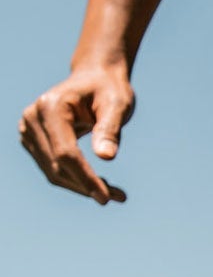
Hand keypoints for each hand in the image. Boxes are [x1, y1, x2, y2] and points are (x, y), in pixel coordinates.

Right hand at [18, 63, 133, 205]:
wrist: (94, 78)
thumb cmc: (108, 89)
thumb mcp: (117, 105)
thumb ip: (110, 129)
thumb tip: (106, 157)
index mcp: (51, 107)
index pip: (65, 153)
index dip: (85, 178)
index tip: (107, 198)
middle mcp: (32, 118)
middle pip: (57, 166)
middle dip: (87, 186)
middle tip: (119, 197)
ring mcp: (28, 130)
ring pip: (53, 172)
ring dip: (82, 187)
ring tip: (115, 193)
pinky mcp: (33, 140)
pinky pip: (52, 168)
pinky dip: (75, 180)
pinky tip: (99, 184)